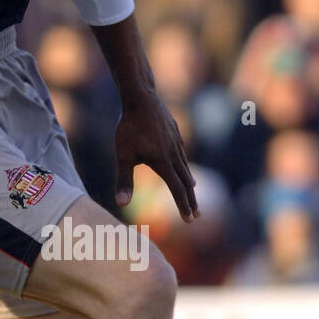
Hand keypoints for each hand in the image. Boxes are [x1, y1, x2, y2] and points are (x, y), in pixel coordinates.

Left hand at [114, 94, 199, 221]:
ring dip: (189, 182)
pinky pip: (182, 152)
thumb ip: (124, 181)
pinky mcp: (174, 132)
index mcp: (164, 162)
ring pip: (185, 166)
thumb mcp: (123, 156)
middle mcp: (174, 154)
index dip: (183, 206)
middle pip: (186, 182)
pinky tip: (181, 163)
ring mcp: (176, 142)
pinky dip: (184, 163)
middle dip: (191, 200)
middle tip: (197, 214)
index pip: (177, 190)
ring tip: (193, 190)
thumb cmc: (129, 127)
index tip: (189, 219)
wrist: (141, 98)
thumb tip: (121, 204)